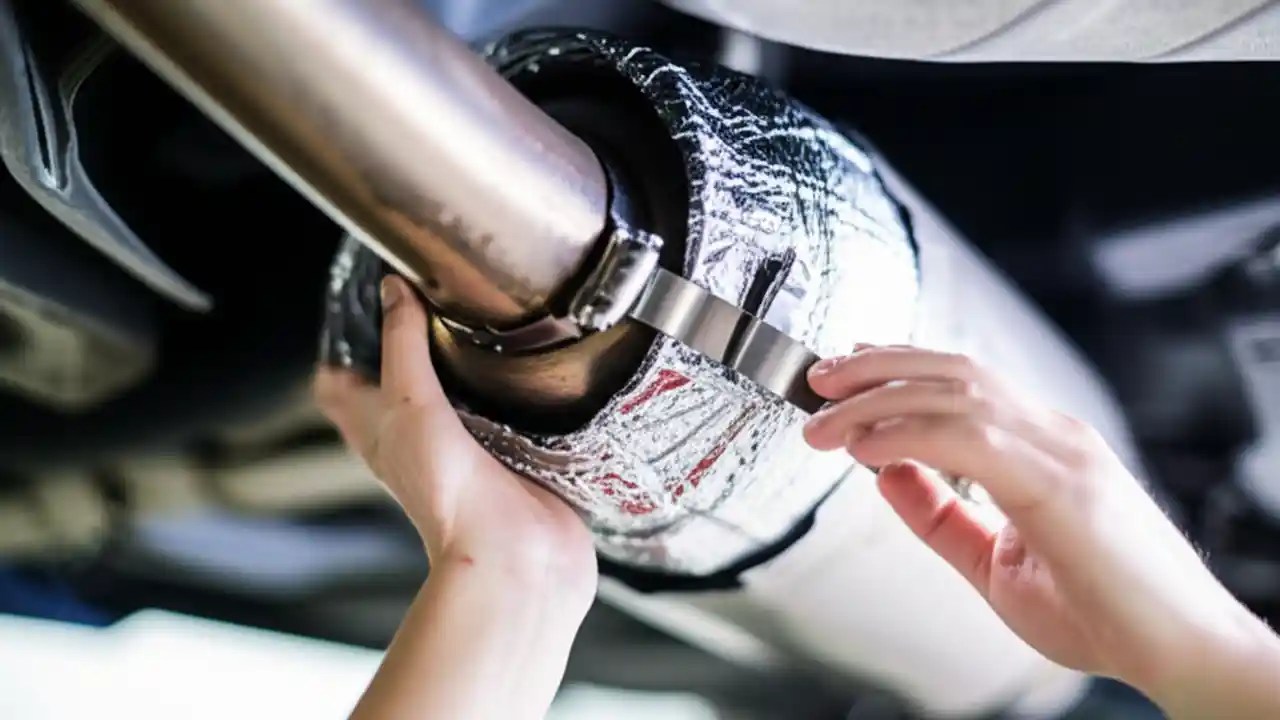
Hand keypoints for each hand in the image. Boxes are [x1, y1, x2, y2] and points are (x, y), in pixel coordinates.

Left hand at [314, 275, 595, 592]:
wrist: (514, 556)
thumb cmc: (448, 495)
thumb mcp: (411, 404)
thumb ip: (404, 345)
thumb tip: (395, 289)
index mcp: (378, 432)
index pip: (340, 386)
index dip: (342, 348)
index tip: (360, 302)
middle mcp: (418, 440)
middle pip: (400, 387)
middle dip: (409, 346)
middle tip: (427, 298)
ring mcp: (466, 450)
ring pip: (456, 400)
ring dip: (466, 367)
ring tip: (480, 320)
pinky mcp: (512, 459)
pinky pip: (506, 417)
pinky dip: (512, 393)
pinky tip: (528, 368)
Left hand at [802, 347, 1279, 712]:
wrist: (1181, 649)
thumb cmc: (1101, 612)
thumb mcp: (993, 562)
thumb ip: (940, 517)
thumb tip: (885, 475)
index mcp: (1044, 446)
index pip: (962, 382)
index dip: (898, 370)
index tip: (846, 376)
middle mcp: (1054, 434)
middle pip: (952, 370)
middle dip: (878, 366)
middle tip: (819, 376)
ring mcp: (1063, 451)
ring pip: (955, 392)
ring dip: (880, 395)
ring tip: (825, 409)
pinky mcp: (1063, 483)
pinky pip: (969, 439)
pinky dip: (908, 435)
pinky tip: (864, 446)